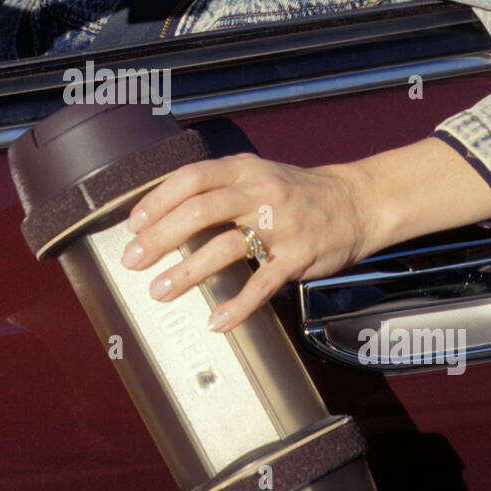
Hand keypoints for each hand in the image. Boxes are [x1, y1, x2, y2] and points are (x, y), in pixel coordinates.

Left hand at [121, 138, 490, 331]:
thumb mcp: (256, 174)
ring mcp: (281, 225)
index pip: (192, 178)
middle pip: (201, 210)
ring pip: (226, 246)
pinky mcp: (299, 258)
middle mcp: (260, 192)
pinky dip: (237, 305)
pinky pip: (262, 284)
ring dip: (188, 272)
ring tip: (161, 291)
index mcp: (244, 169)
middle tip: (134, 261)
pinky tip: (216, 322)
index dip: (158, 200)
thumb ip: (216, 187)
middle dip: (161, 237)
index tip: (133, 225)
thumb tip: (162, 213)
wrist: (358, 202)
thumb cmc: (297, 192)